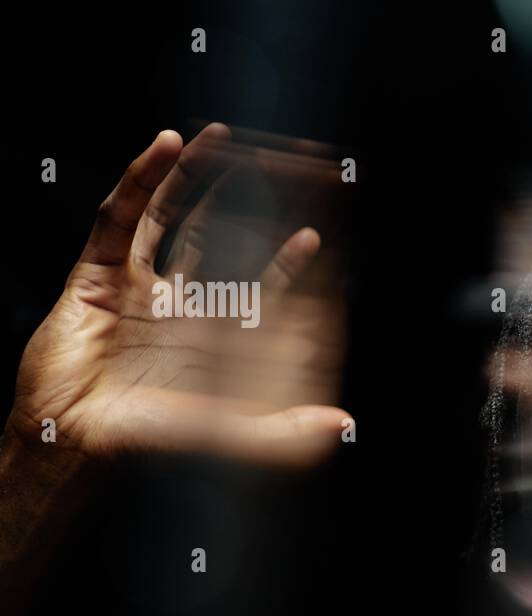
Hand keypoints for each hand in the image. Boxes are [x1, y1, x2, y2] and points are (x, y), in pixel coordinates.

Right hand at [6, 125, 350, 467]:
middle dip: (240, 203)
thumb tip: (340, 423)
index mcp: (212, 339)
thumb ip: (283, 430)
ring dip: (191, 177)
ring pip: (168, 217)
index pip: (257, 287)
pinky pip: (119, 218)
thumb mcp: (227, 436)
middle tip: (269, 166)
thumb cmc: (146, 445)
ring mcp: (137, 288)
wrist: (74, 443)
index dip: (285, 262)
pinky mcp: (96, 275)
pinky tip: (165, 146)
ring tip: (216, 137)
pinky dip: (140, 179)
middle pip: (215, 240)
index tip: (314, 234)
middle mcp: (179, 308)